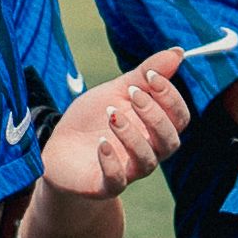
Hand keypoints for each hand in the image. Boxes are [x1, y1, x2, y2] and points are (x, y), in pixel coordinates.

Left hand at [39, 42, 208, 204]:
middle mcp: (148, 151)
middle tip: (133, 94)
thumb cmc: (92, 119)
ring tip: (112, 115)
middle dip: (155, 115)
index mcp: (155, 128)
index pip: (179, 117)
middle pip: (170, 140)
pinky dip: (111, 162)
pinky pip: (117, 181)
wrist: (59, 148)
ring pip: (147, 161)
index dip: (170, 96)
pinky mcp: (104, 185)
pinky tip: (101, 143)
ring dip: (132, 135)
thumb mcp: (116, 91)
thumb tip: (179, 52)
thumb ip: (145, 75)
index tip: (149, 76)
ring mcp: (128, 171)